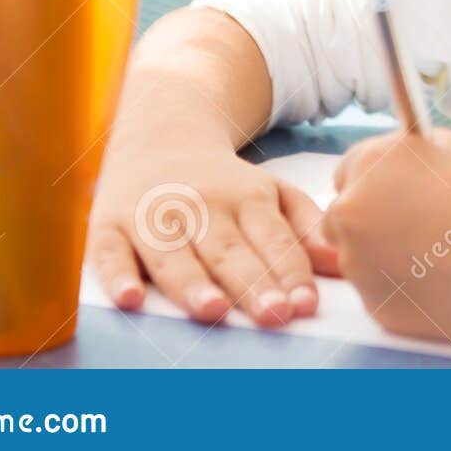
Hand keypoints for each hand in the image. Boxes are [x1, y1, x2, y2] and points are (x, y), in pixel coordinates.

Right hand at [88, 128, 339, 328]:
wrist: (158, 135)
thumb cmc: (224, 183)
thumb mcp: (272, 193)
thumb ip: (306, 228)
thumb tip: (342, 262)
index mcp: (248, 197)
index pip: (273, 239)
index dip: (289, 273)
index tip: (305, 305)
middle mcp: (201, 205)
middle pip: (229, 250)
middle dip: (251, 283)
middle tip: (273, 315)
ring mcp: (153, 214)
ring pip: (174, 254)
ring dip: (193, 283)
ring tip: (213, 311)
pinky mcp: (107, 225)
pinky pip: (110, 253)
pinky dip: (117, 276)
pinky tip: (129, 300)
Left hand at [324, 128, 450, 342]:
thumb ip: (414, 154)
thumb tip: (403, 161)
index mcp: (372, 164)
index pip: (346, 173)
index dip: (374, 183)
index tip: (394, 192)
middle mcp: (354, 213)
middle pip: (343, 221)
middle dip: (372, 223)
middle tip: (418, 227)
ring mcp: (363, 266)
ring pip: (363, 263)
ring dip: (389, 259)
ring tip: (445, 254)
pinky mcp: (382, 310)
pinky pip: (385, 296)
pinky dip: (407, 291)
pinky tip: (448, 280)